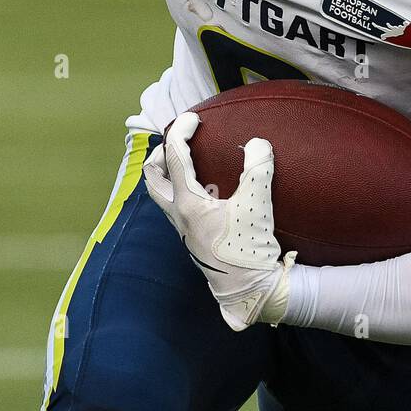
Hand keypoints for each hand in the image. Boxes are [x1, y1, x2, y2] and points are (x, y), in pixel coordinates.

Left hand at [143, 111, 295, 330]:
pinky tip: (207, 192)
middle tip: (178, 142)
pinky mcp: (195, 241)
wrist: (252, 292)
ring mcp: (184, 232)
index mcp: (188, 204)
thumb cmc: (250, 249)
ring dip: (169, 175)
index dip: (181, 132)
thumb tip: (258, 143)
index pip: (175, 158)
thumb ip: (258, 168)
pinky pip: (179, 209)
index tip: (193, 118)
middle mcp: (178, 218)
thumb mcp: (257, 204)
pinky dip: (183, 192)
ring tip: (188, 163)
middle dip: (160, 156)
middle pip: (153, 180)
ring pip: (162, 197)